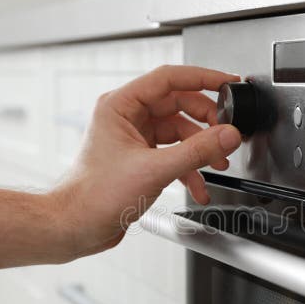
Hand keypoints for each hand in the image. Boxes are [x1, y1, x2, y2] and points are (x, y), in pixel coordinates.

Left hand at [51, 65, 241, 257]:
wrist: (77, 226)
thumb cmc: (94, 196)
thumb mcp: (154, 170)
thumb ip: (197, 151)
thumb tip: (227, 134)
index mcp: (120, 105)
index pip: (169, 78)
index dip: (202, 77)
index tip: (227, 82)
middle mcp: (127, 117)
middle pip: (179, 104)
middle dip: (206, 122)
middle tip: (226, 134)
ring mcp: (135, 138)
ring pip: (180, 131)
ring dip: (201, 149)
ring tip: (217, 164)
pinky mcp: (141, 158)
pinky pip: (174, 154)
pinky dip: (190, 169)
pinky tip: (199, 186)